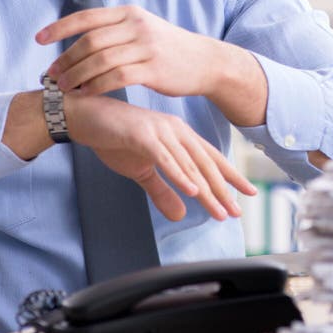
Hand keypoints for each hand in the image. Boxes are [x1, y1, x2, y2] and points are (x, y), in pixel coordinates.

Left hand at [37, 5, 216, 97]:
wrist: (205, 61)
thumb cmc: (168, 48)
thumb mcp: (142, 29)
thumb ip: (115, 30)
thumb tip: (81, 39)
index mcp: (129, 13)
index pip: (87, 17)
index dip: (60, 28)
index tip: (39, 38)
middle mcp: (136, 25)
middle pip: (90, 41)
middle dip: (65, 58)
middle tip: (50, 73)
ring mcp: (145, 46)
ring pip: (100, 60)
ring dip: (77, 75)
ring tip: (63, 87)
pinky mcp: (153, 68)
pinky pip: (117, 77)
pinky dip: (97, 86)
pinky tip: (86, 94)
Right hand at [65, 94, 256, 221]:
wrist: (84, 117)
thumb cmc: (113, 138)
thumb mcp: (141, 169)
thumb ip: (161, 190)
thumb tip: (180, 215)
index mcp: (177, 135)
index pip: (209, 158)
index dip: (230, 176)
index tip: (248, 194)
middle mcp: (174, 130)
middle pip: (204, 163)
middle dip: (223, 189)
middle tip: (236, 212)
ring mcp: (159, 131)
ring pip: (189, 164)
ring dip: (206, 189)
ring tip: (220, 210)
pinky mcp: (142, 134)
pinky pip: (164, 158)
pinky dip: (179, 174)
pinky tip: (192, 190)